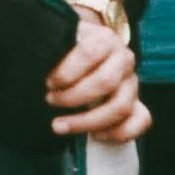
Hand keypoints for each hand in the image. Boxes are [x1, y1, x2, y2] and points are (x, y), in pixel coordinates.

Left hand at [45, 5, 146, 144]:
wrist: (87, 53)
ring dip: (87, 122)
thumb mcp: (58, 41)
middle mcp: (124, 59)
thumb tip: (33, 60)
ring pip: (121, 107)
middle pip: (106, 82)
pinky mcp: (137, 104)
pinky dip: (118, 133)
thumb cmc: (67, 51)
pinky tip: (94, 135)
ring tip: (59, 125)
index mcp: (106, 39)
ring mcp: (132, 83)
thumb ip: (50, 48)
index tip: (48, 82)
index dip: (66, 72)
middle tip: (50, 100)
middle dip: (73, 98)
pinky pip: (141, 120)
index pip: (90, 53)